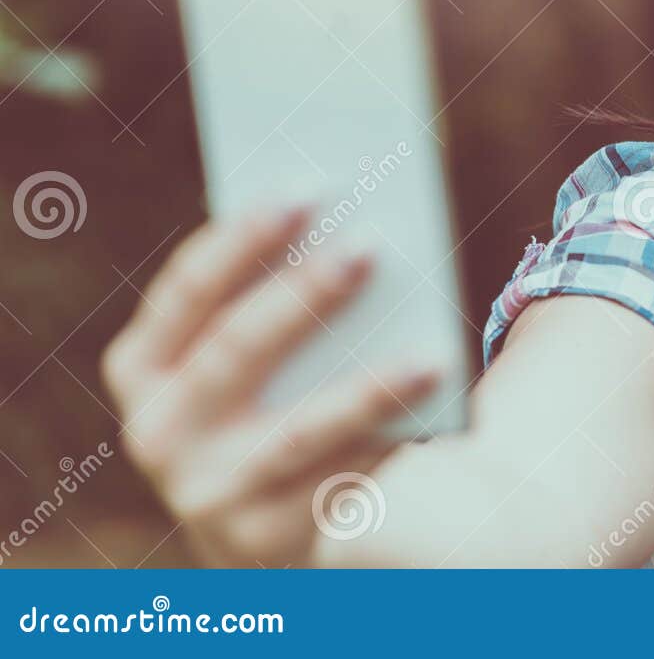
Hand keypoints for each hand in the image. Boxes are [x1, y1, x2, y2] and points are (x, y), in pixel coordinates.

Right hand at [100, 206, 438, 565]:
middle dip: (305, 293)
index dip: (242, 237)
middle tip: (371, 243)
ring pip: (297, 432)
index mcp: (143, 367)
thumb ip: (269, 302)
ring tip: (432, 355)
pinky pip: (338, 483)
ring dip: (367, 389)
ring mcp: (207, 493)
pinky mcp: (265, 537)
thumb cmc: (264, 404)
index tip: (304, 189)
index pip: (186, 290)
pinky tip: (435, 416)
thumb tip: (351, 227)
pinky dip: (389, 446)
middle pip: (237, 349)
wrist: (257, 531)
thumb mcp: (241, 360)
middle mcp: (159, 431)